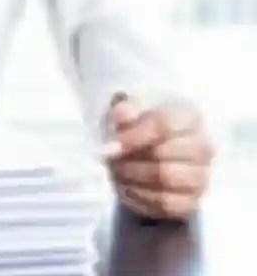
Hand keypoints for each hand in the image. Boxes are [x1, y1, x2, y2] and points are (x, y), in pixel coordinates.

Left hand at [103, 93, 213, 219]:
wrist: (145, 155)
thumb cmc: (136, 128)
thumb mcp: (126, 112)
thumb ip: (124, 111)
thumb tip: (122, 117)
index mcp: (188, 117)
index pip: (165, 124)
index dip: (135, 136)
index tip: (111, 146)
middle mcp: (202, 146)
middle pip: (164, 154)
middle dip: (130, 159)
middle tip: (110, 160)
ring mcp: (201, 176)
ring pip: (166, 179)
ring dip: (134, 177)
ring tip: (117, 172)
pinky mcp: (191, 201)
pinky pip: (166, 203)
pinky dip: (140, 196)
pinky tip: (126, 187)